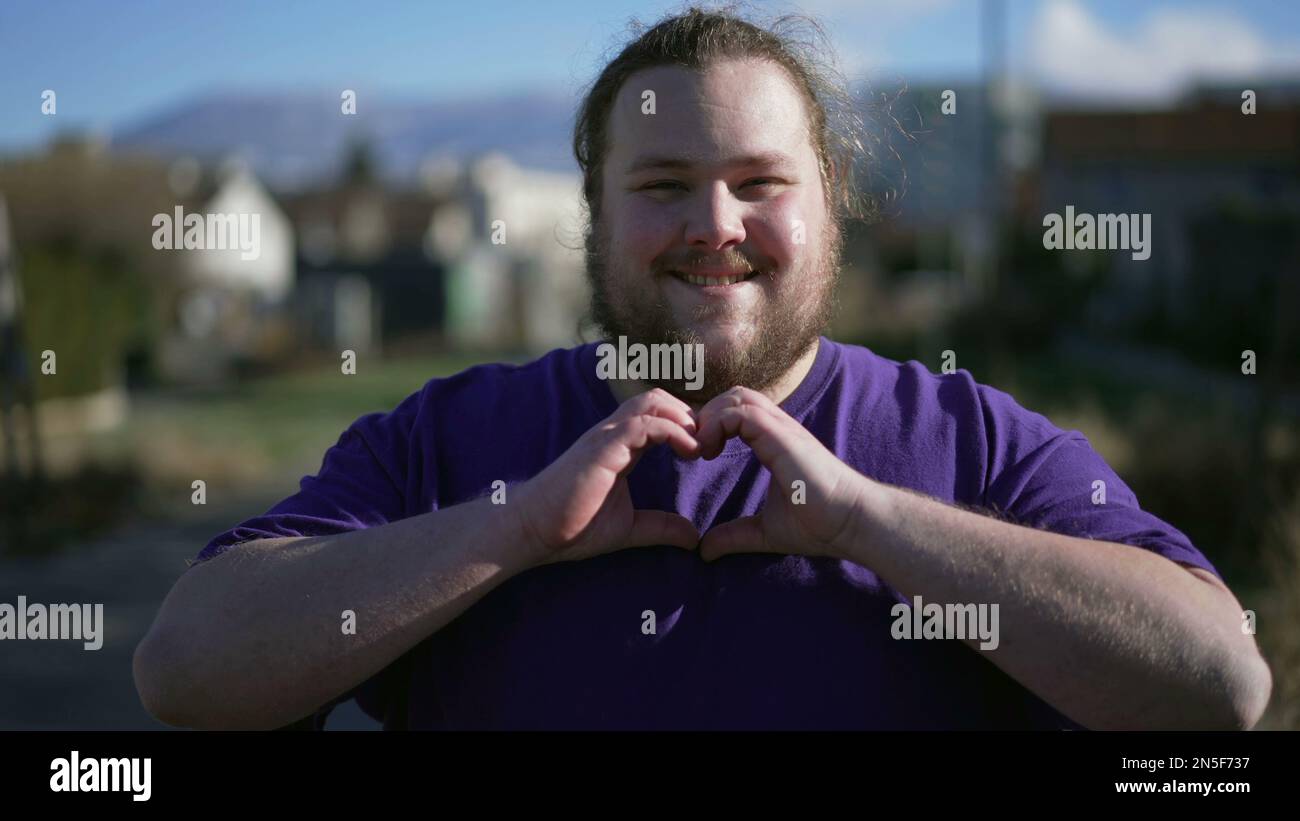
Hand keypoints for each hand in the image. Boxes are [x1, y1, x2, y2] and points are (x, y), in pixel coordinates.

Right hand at [513, 388, 702, 565]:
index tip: (709, 452)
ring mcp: (606, 435)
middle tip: (710, 445)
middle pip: (660, 399)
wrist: (534, 530)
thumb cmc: (573, 526)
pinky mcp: (602, 446)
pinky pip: (642, 423)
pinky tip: (689, 451)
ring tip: (702, 446)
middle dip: (691, 415)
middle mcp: (614, 432)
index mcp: (621, 445)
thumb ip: (660, 527)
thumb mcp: (628, 528)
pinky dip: (672, 430)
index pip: (660, 415)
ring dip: (684, 418)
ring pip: (653, 402)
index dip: (689, 426)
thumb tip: (693, 537)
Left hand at [694, 386, 868, 561]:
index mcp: (774, 442)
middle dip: (707, 415)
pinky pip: (742, 413)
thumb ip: (734, 535)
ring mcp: (782, 429)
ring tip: (700, 449)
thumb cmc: (818, 524)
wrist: (850, 523)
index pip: (737, 411)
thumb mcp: (764, 531)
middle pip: (734, 395)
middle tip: (694, 449)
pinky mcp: (782, 437)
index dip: (712, 425)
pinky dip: (718, 424)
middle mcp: (778, 428)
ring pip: (737, 396)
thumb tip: (704, 551)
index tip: (698, 455)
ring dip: (710, 417)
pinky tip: (709, 452)